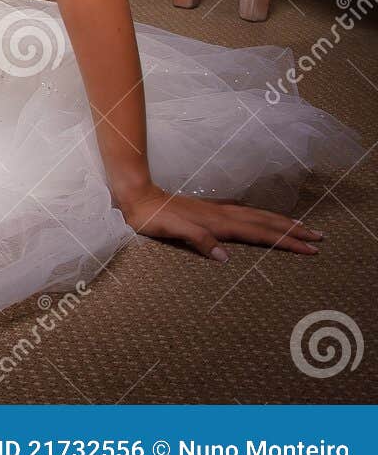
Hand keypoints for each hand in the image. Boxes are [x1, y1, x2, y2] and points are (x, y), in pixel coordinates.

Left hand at [115, 182, 323, 260]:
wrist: (136, 196)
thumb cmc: (152, 217)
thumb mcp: (172, 231)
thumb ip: (198, 241)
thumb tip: (225, 257)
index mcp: (218, 222)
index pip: (260, 234)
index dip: (285, 241)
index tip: (310, 249)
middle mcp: (222, 214)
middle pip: (266, 223)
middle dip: (293, 231)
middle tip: (320, 238)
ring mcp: (216, 210)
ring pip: (257, 216)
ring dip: (281, 222)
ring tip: (302, 227)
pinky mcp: (208, 209)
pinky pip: (243, 214)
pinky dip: (260, 217)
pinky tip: (261, 218)